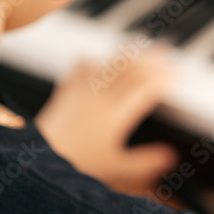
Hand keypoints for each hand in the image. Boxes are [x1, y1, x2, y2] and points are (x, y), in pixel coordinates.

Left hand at [35, 50, 178, 190]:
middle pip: (130, 68)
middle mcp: (99, 96)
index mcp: (115, 112)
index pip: (146, 86)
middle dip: (151, 58)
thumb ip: (144, 162)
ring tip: (138, 46)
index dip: (164, 78)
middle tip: (167, 52)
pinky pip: (79, 70)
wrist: (36, 158)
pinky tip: (89, 57)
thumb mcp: (114, 167)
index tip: (177, 77)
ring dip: (125, 54)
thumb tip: (170, 158)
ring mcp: (81, 91)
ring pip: (107, 64)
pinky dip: (89, 62)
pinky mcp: (65, 93)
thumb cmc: (74, 164)